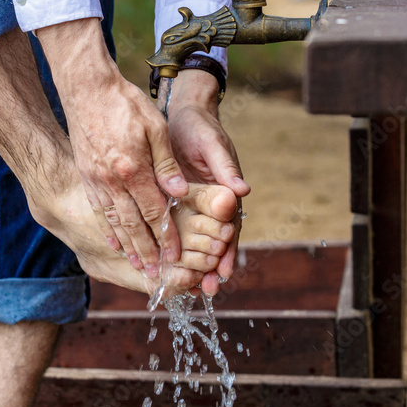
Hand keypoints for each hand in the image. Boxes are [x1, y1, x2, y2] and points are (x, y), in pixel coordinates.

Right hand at [37, 19, 186, 278]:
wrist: (86, 89)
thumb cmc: (126, 103)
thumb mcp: (156, 127)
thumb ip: (167, 163)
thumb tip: (179, 194)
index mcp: (133, 168)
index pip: (154, 211)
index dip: (166, 236)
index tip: (176, 255)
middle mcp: (112, 180)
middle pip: (133, 225)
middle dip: (147, 252)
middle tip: (157, 274)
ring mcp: (97, 180)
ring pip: (115, 222)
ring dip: (128, 247)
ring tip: (139, 266)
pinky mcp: (87, 177)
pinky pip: (100, 210)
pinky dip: (110, 230)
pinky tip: (116, 243)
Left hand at [167, 69, 249, 294]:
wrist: (180, 116)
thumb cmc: (201, 128)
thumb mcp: (213, 146)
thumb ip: (226, 169)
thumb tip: (243, 191)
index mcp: (225, 196)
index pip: (230, 229)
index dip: (228, 251)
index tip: (224, 272)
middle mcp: (210, 206)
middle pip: (213, 242)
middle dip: (210, 267)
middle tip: (204, 290)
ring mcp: (192, 207)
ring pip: (193, 241)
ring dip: (191, 264)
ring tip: (185, 288)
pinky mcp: (173, 203)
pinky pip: (173, 229)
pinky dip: (171, 248)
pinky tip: (163, 265)